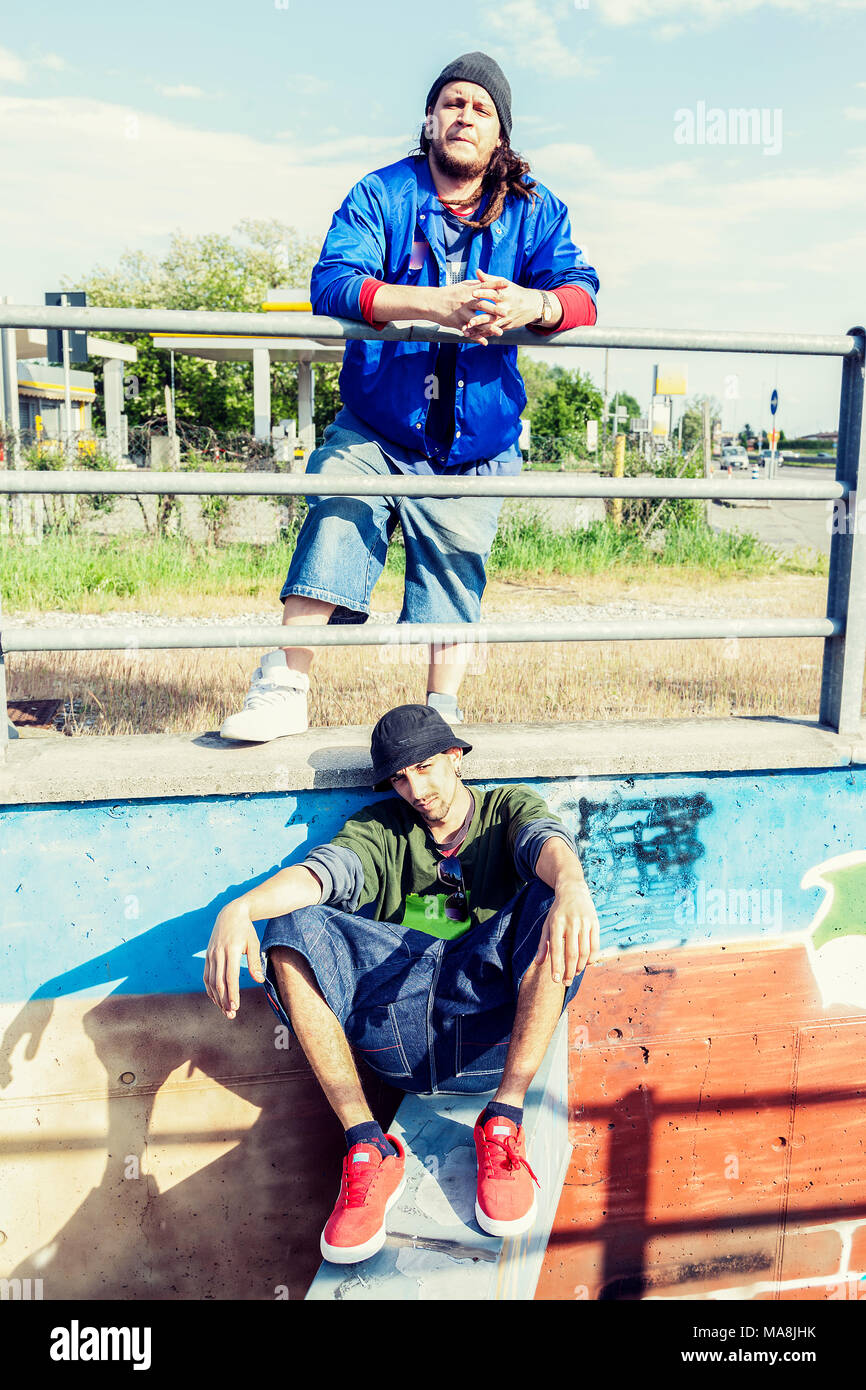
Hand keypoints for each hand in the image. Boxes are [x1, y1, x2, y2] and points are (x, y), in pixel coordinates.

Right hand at [203, 901, 264, 1019]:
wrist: (230, 913)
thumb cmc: (246, 930)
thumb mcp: (254, 943)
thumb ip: (256, 962)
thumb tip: (259, 980)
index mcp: (231, 950)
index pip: (230, 977)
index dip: (232, 993)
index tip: (235, 1007)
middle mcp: (218, 953)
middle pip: (219, 982)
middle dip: (224, 1000)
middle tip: (231, 1015)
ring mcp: (211, 955)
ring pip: (210, 981)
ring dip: (216, 997)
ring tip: (225, 1010)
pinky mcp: (207, 956)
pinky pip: (206, 976)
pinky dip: (210, 989)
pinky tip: (216, 999)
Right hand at [431, 278, 502, 345]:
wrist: (431, 302)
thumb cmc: (448, 293)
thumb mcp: (462, 286)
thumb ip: (475, 284)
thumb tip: (486, 279)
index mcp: (468, 291)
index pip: (484, 286)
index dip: (496, 285)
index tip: (508, 285)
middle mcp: (466, 301)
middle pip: (482, 305)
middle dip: (495, 309)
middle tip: (506, 313)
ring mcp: (461, 313)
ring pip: (477, 321)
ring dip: (489, 327)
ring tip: (499, 332)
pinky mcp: (457, 323)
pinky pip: (468, 331)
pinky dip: (476, 337)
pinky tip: (485, 342)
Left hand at [463, 269, 545, 338]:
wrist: (533, 305)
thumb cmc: (515, 292)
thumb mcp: (504, 284)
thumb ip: (489, 279)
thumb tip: (477, 271)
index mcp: (505, 294)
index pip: (493, 293)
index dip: (483, 293)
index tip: (473, 293)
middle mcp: (506, 308)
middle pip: (492, 314)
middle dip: (481, 318)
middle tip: (470, 321)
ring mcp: (506, 318)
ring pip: (492, 325)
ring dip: (480, 329)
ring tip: (468, 331)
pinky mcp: (506, 326)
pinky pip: (494, 331)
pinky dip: (483, 334)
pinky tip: (473, 337)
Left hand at [534, 876, 600, 985]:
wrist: (573, 891)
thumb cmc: (557, 912)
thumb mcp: (547, 925)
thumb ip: (542, 944)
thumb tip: (538, 963)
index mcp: (556, 924)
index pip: (555, 949)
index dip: (556, 966)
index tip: (556, 980)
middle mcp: (571, 923)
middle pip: (571, 953)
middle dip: (569, 971)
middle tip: (566, 983)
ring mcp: (584, 923)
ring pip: (585, 951)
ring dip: (580, 967)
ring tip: (575, 974)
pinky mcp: (595, 923)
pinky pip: (595, 945)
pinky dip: (592, 958)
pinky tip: (586, 964)